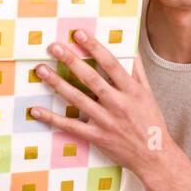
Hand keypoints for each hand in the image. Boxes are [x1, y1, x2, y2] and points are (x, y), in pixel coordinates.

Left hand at [29, 30, 170, 178]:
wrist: (154, 156)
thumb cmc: (151, 122)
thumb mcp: (148, 94)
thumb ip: (137, 70)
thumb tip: (129, 47)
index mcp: (132, 90)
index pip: (111, 63)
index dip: (94, 47)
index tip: (79, 34)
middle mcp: (118, 104)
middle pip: (90, 78)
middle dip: (70, 60)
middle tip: (53, 47)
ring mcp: (105, 121)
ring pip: (77, 98)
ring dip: (57, 83)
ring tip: (41, 70)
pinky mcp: (96, 136)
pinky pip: (69, 126)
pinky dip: (51, 118)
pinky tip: (36, 110)